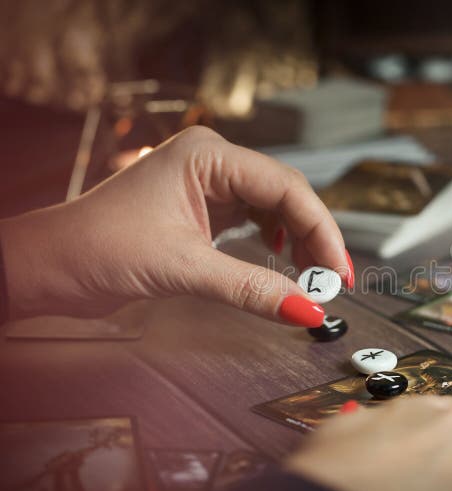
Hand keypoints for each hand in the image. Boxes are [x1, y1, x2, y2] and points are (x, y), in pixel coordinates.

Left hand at [0, 126, 351, 324]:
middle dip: (314, 238)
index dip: (321, 229)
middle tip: (331, 281)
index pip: (286, 187)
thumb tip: (305, 310)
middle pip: (286, 196)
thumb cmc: (96, 248)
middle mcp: (212, 162)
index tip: (337, 269)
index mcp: (207, 156)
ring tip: (313, 278)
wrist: (51, 266)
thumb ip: (252, 289)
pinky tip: (283, 262)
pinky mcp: (204, 208)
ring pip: (274, 208)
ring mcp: (208, 184)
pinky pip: (255, 220)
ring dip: (297, 243)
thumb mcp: (184, 269)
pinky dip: (274, 244)